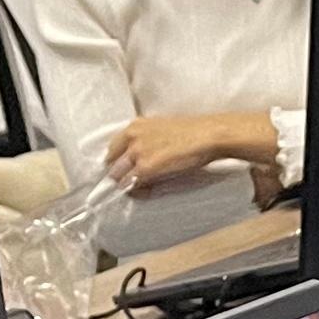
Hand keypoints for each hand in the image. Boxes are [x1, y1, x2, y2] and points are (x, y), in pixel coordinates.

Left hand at [103, 110, 274, 192]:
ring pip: (117, 175)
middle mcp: (131, 138)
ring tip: (139, 188)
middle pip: (112, 163)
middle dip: (119, 174)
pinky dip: (136, 191)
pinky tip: (145, 192)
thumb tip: (142, 158)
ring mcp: (137, 153)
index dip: (118, 161)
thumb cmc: (193, 133)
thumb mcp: (163, 129)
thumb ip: (147, 140)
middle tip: (131, 182)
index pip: (113, 147)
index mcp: (135, 126)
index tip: (125, 169)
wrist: (207, 136)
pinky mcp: (145, 168)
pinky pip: (130, 185)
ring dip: (126, 183)